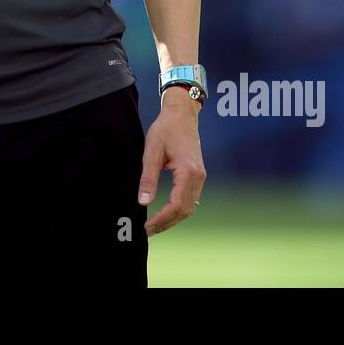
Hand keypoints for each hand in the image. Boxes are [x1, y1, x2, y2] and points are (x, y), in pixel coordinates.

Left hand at [138, 92, 206, 235]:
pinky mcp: (198, 175)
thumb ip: (148, 178)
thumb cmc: (166, 129)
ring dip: (173, 218)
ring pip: (190, 207)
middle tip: (147, 230)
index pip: (177, 205)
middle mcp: (198, 177)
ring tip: (154, 225)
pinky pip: (191, 199)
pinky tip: (165, 212)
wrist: (182, 114)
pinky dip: (178, 209)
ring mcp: (200, 177)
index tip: (146, 226)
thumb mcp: (151, 152)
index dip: (161, 219)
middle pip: (185, 210)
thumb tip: (143, 202)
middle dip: (166, 223)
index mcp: (188, 171)